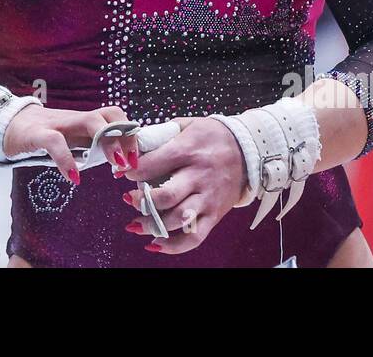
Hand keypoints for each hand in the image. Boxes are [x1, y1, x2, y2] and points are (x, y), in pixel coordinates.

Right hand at [3, 104, 138, 183]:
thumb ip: (93, 148)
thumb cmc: (46, 135)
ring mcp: (58, 124)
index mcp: (87, 121)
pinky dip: (66, 159)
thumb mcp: (73, 140)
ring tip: (114, 165)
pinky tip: (73, 176)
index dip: (131, 136)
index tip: (136, 161)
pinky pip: (54, 142)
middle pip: (110, 114)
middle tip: (129, 163)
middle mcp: (77, 119)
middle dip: (126, 137)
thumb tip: (120, 163)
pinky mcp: (38, 133)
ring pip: (89, 120)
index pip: (117, 117)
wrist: (9, 124)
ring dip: (107, 141)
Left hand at [120, 115, 245, 254]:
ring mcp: (208, 197)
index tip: (123, 173)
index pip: (152, 165)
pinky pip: (195, 237)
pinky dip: (174, 246)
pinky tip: (156, 244)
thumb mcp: (187, 125)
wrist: (249, 148)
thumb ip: (162, 136)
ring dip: (152, 225)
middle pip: (165, 196)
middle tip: (128, 199)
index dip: (132, 172)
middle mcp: (198, 175)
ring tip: (135, 225)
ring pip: (178, 219)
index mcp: (188, 150)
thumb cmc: (213, 135)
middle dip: (140, 201)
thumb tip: (134, 148)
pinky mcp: (216, 214)